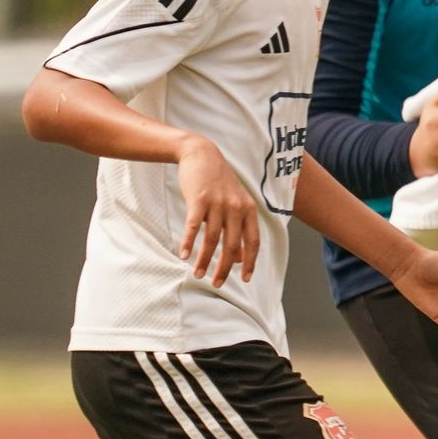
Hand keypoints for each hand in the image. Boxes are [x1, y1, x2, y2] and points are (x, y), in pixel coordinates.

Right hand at [176, 136, 259, 285]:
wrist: (201, 154)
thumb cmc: (219, 183)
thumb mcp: (236, 203)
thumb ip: (240, 228)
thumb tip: (241, 258)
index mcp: (249, 210)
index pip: (254, 242)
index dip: (250, 262)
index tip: (246, 279)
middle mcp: (237, 208)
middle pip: (233, 245)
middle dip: (225, 268)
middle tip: (217, 284)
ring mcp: (218, 204)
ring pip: (212, 239)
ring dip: (204, 260)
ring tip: (197, 274)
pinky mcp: (199, 200)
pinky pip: (194, 227)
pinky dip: (188, 243)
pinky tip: (183, 255)